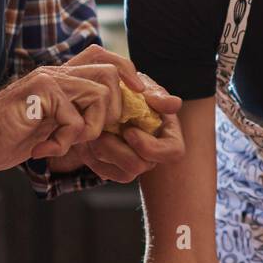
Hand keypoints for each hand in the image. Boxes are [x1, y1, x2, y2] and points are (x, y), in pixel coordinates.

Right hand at [0, 63, 127, 170]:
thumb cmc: (7, 138)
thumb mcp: (50, 126)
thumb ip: (75, 117)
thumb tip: (111, 124)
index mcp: (62, 78)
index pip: (106, 59)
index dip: (129, 74)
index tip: (139, 96)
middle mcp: (57, 73)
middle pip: (112, 72)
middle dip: (114, 111)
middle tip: (89, 136)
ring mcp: (49, 80)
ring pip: (100, 94)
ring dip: (90, 128)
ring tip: (64, 142)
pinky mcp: (40, 94)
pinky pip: (76, 120)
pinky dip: (64, 142)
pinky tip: (43, 148)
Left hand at [50, 49, 185, 183]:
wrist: (112, 101)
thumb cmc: (136, 95)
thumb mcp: (147, 90)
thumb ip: (158, 96)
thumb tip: (174, 104)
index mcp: (169, 139)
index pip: (172, 153)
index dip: (150, 146)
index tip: (129, 130)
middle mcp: (153, 158)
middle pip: (139, 166)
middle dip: (117, 149)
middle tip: (103, 132)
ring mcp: (133, 166)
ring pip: (120, 172)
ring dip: (102, 150)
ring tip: (94, 131)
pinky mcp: (113, 170)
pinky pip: (102, 171)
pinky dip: (92, 155)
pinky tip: (89, 138)